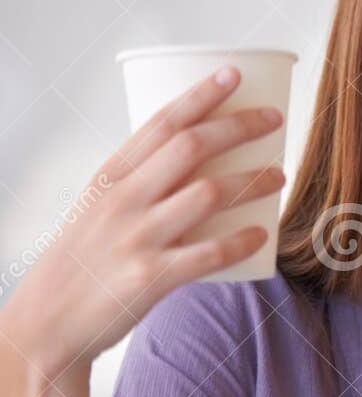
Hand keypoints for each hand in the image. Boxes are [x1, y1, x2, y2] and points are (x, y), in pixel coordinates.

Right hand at [0, 66, 283, 379]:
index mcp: (109, 177)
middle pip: (192, 147)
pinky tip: (262, 233)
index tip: (233, 74)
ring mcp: (138, 237)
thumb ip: (140, 187)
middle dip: (239, 127)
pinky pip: (210, 253)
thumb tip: (194, 167)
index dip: (201, 96)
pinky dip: (241, 240)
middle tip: (275, 120)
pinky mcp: (152, 277)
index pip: (160, 123)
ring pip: (208, 194)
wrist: (46, 322)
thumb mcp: (97, 210)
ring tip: (280, 174)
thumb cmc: (83, 262)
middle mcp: (123, 200)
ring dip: (252, 180)